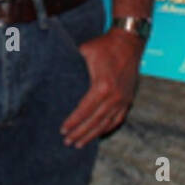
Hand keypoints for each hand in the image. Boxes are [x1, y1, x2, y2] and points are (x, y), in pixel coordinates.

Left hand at [60, 29, 143, 147]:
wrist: (129, 41)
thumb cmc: (105, 45)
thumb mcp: (86, 51)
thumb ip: (73, 63)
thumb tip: (56, 69)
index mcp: (102, 86)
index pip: (84, 110)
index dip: (73, 122)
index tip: (63, 130)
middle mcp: (114, 96)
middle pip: (94, 121)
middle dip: (80, 133)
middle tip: (68, 142)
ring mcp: (123, 99)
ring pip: (106, 123)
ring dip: (92, 134)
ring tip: (80, 143)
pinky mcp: (128, 98)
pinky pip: (118, 118)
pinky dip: (108, 128)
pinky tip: (99, 133)